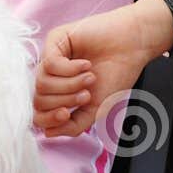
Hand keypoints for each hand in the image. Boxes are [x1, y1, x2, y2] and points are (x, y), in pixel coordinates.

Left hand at [34, 1, 168, 137]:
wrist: (133, 48)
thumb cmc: (117, 74)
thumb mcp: (95, 108)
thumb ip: (74, 124)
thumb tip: (48, 133)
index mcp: (59, 92)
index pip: (39, 112)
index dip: (49, 118)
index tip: (67, 113)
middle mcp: (52, 75)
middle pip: (39, 99)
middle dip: (65, 100)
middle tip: (87, 93)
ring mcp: (51, 57)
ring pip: (42, 83)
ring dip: (70, 85)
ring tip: (90, 77)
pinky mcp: (55, 40)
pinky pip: (49, 64)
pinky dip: (69, 70)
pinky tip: (86, 64)